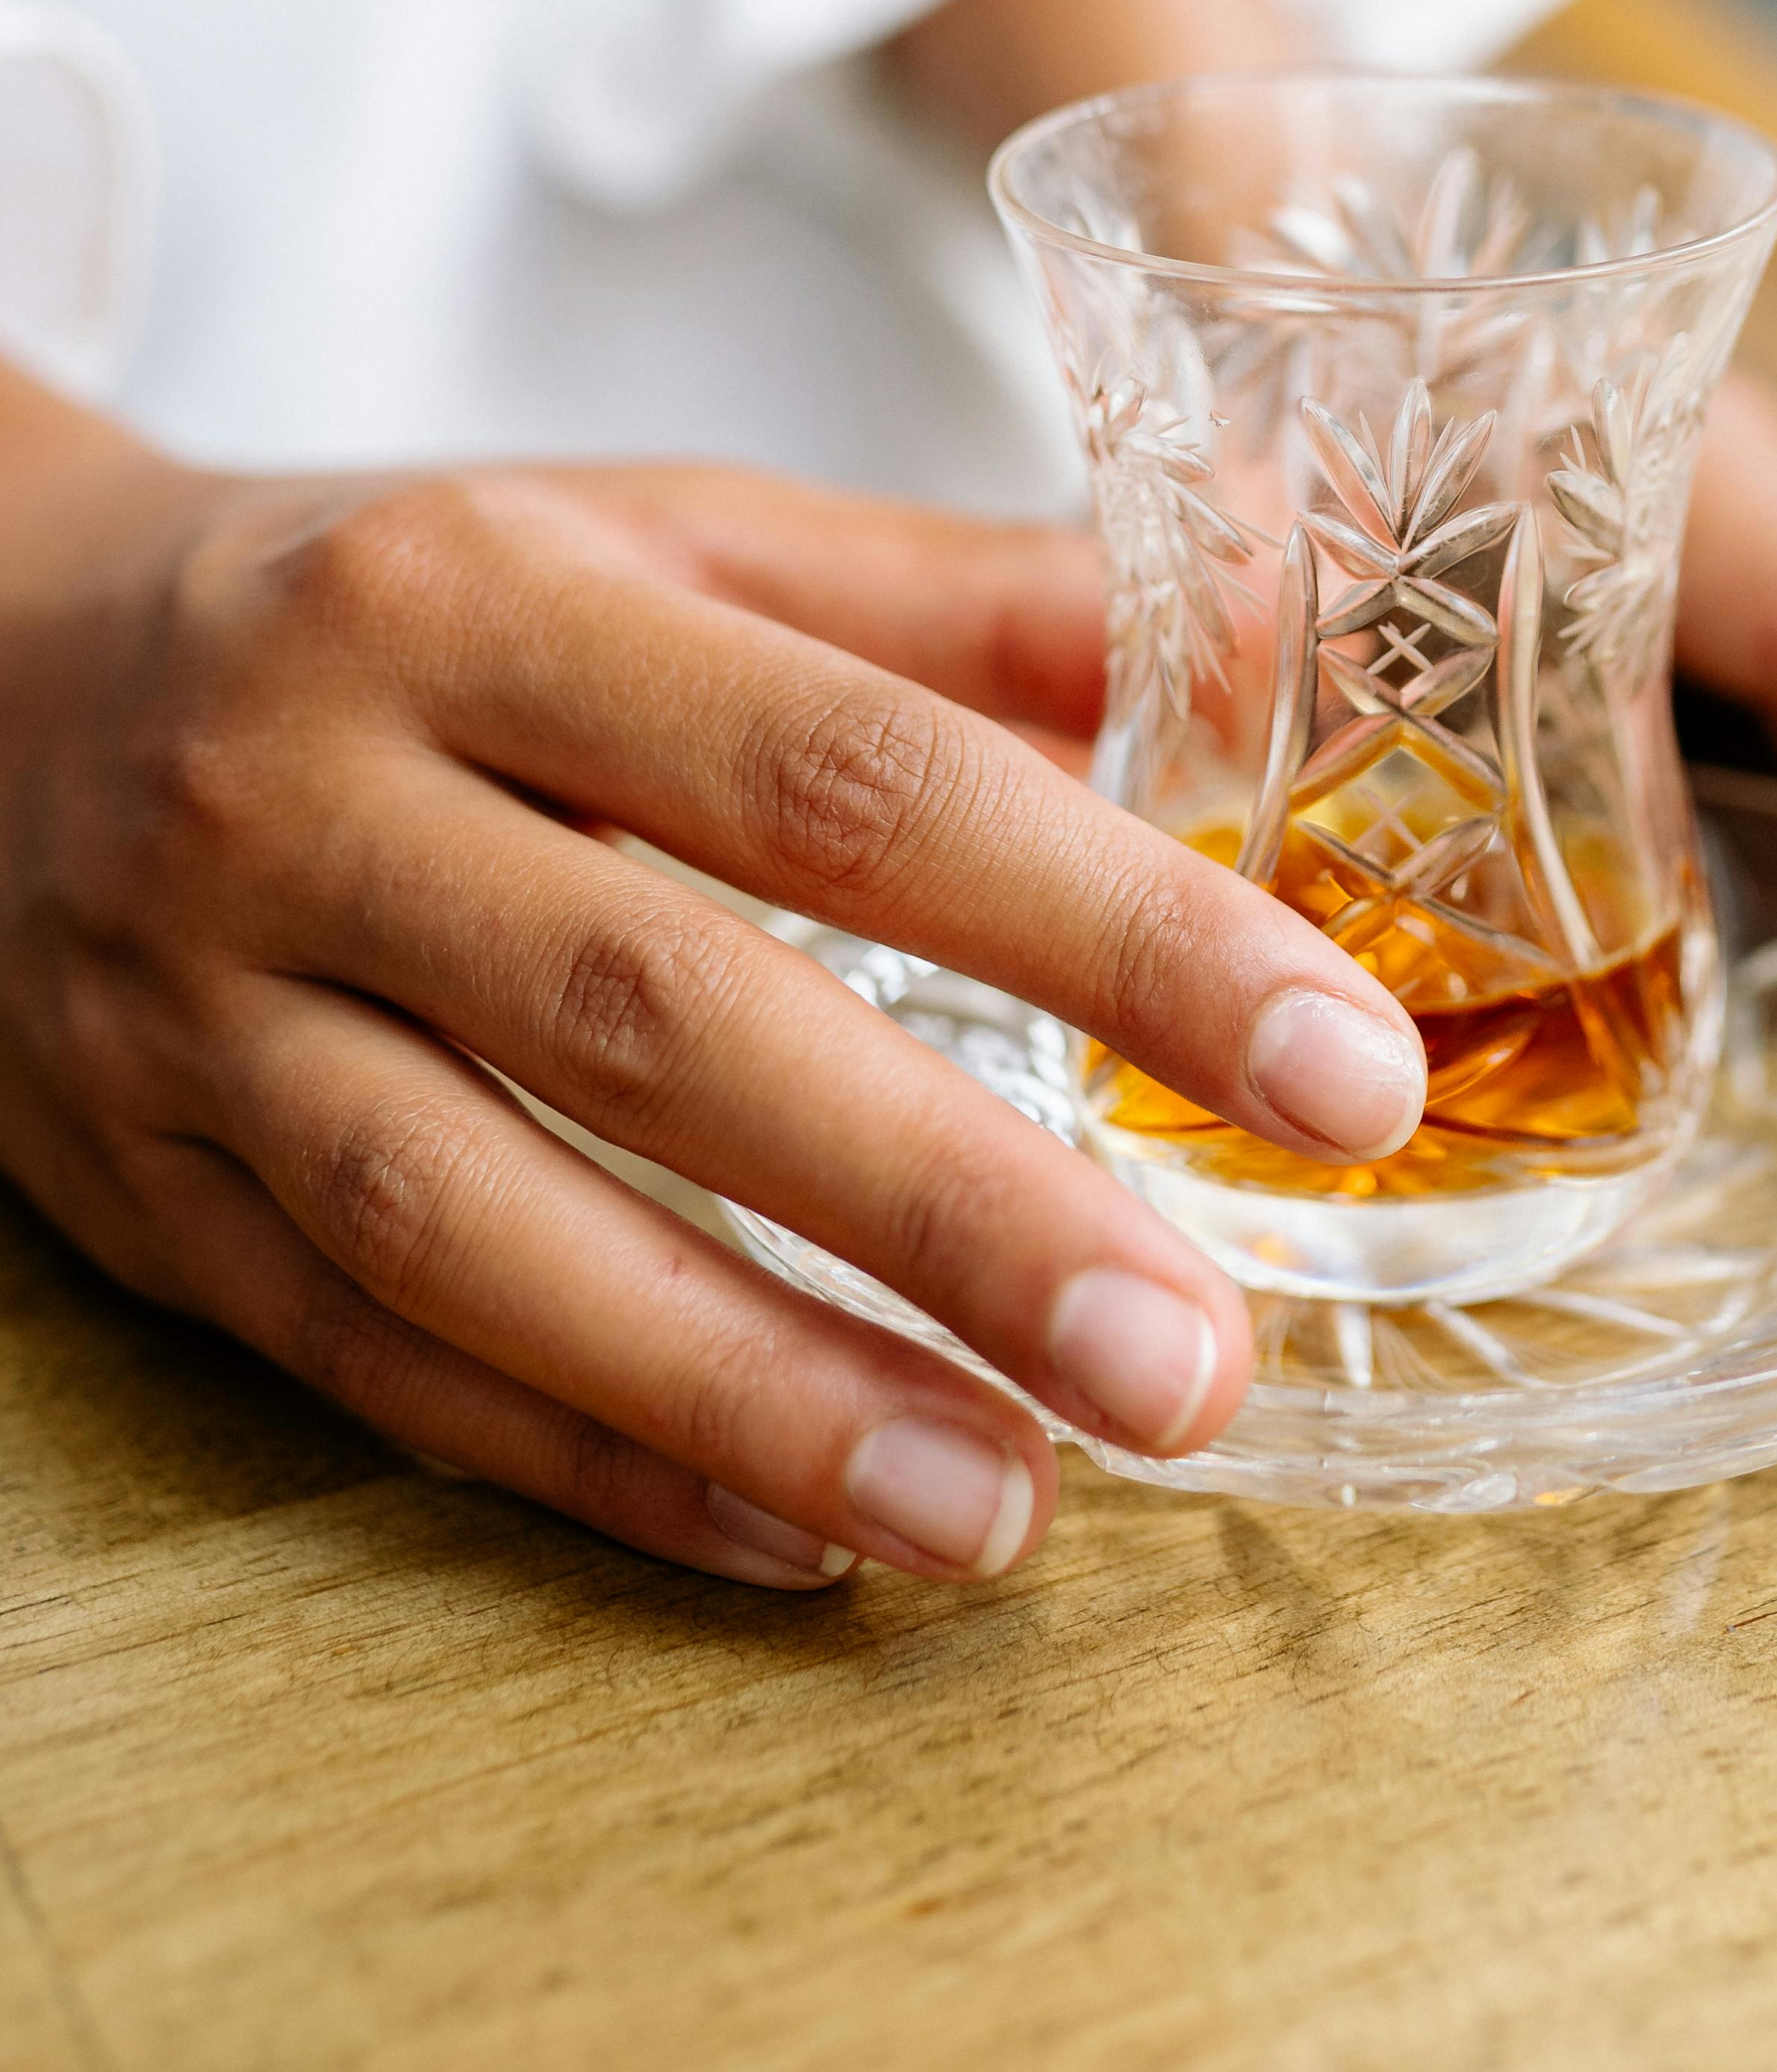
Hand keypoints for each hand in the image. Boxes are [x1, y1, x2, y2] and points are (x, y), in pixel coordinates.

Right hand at [0, 394, 1430, 1589]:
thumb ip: (955, 596)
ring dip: (757, 1393)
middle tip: (1191, 1360)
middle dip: (948, 1205)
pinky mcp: (149, 1193)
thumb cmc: (399, 603)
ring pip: (480, 1230)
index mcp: (485, 598)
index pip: (846, 774)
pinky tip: (800, 1543)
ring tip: (1009, 1512)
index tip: (1331, 1066)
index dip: (1107, 926)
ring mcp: (206, 1015)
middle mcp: (321, 801)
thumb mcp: (654, 528)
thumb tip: (1271, 604)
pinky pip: (371, 1362)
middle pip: (660, 1015)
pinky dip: (593, 1462)